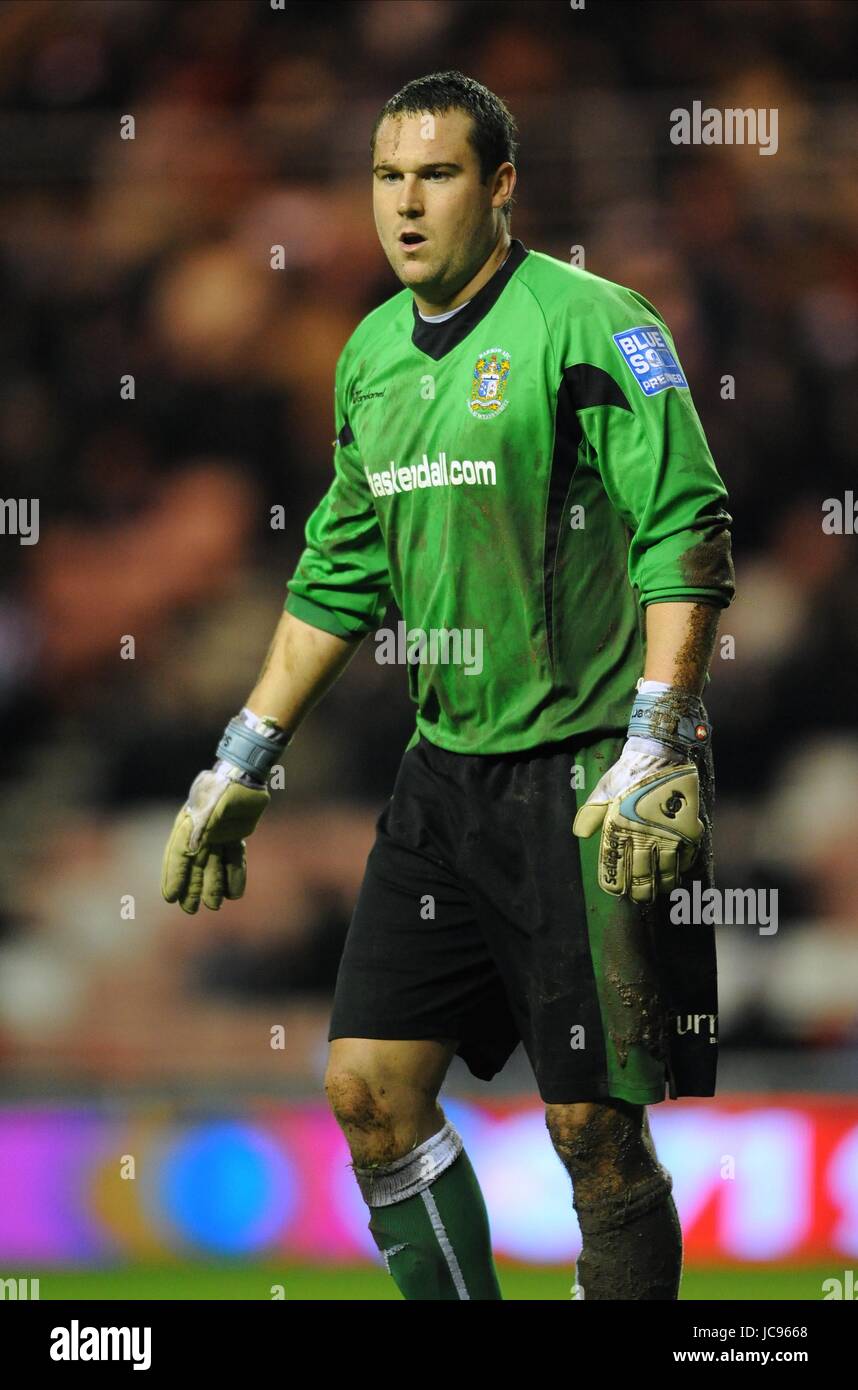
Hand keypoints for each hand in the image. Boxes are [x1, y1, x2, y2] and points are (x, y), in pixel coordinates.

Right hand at [161, 766, 270, 913]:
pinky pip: (233, 859)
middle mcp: (200, 834)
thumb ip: (200, 828)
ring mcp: (218, 836)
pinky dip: (234, 875)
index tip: (170, 897)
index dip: (174, 877)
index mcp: (188, 827)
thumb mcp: (208, 809)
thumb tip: (191, 851)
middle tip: (190, 910)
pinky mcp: (235, 836)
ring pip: (214, 866)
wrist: (244, 776)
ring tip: (214, 906)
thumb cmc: (221, 791)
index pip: (178, 857)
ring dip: (213, 886)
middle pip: (195, 866)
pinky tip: (234, 893)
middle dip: (192, 888)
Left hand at [572, 738, 702, 902]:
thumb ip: (591, 813)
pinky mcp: (689, 829)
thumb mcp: (604, 790)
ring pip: (668, 872)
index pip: (616, 867)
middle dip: (641, 891)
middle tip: (641, 898)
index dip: (616, 884)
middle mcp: (645, 836)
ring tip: (661, 889)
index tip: (617, 891)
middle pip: (643, 876)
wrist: (662, 753)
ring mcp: (670, 835)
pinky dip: (683, 867)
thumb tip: (579, 834)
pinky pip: (688, 857)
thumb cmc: (629, 772)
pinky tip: (679, 871)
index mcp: (621, 828)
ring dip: (664, 883)